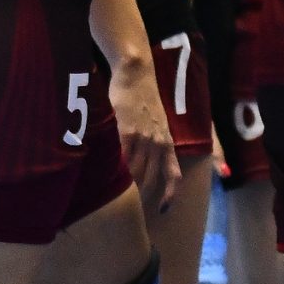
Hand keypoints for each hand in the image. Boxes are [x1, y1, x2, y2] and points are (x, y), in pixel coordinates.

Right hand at [110, 60, 182, 213]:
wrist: (136, 75)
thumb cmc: (143, 100)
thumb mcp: (156, 123)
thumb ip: (152, 143)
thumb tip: (143, 163)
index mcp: (167, 141)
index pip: (173, 174)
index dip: (170, 193)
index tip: (163, 208)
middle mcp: (158, 142)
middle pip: (152, 178)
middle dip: (144, 195)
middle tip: (133, 206)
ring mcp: (143, 137)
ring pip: (136, 171)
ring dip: (128, 185)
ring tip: (117, 196)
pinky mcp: (127, 131)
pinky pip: (123, 157)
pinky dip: (117, 170)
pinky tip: (109, 178)